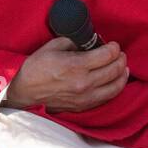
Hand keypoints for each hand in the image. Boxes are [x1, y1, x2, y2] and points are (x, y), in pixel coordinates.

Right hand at [6, 37, 128, 112]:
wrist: (24, 94)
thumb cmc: (36, 69)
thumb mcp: (52, 47)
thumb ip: (73, 42)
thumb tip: (88, 42)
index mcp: (76, 66)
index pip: (107, 55)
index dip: (114, 47)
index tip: (113, 44)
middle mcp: (85, 83)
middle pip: (115, 69)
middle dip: (120, 58)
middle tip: (119, 53)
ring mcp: (86, 97)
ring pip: (116, 86)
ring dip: (123, 74)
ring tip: (123, 66)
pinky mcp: (84, 106)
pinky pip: (108, 97)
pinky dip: (116, 87)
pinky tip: (116, 81)